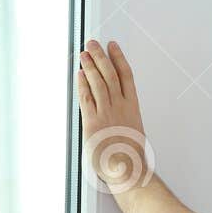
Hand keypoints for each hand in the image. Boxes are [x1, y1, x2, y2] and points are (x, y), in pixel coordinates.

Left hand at [77, 40, 151, 191]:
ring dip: (90, 66)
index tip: (113, 46)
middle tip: (93, 43)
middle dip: (101, 56)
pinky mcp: (93, 122)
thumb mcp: (132, 130)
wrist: (127, 169)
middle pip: (110, 74)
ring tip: (83, 54)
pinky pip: (87, 98)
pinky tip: (79, 75)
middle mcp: (120, 106)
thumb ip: (124, 117)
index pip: (126, 75)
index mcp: (132, 106)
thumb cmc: (130, 155)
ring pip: (98, 82)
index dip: (118, 58)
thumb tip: (117, 112)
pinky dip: (82, 84)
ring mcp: (107, 113)